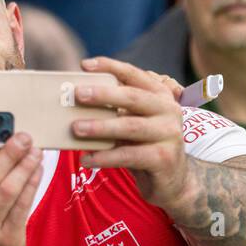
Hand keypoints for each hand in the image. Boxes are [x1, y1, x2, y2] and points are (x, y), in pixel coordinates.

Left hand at [70, 57, 190, 210]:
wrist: (172, 180)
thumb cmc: (142, 145)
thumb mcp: (131, 123)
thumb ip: (113, 110)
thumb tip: (73, 104)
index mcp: (160, 95)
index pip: (134, 74)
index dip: (110, 67)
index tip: (84, 65)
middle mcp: (169, 110)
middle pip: (133, 98)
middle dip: (104, 95)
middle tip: (77, 94)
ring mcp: (170, 134)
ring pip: (130, 127)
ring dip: (100, 127)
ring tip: (76, 128)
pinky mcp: (164, 158)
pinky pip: (129, 155)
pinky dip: (104, 157)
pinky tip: (86, 159)